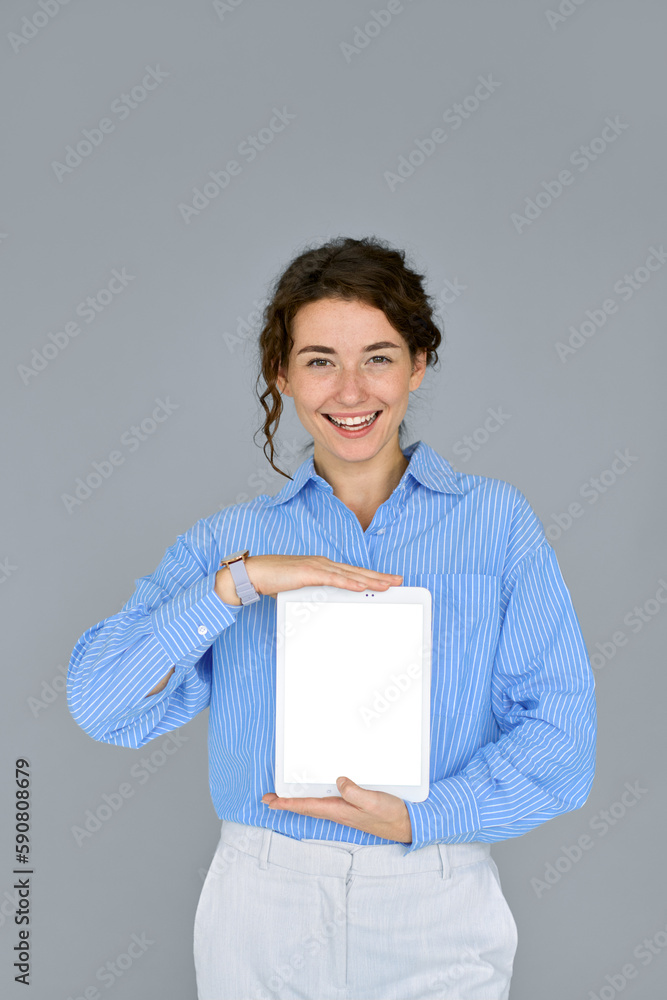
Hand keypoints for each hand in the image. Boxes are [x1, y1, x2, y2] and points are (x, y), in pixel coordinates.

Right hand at [216, 554, 402, 604]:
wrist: (255, 573)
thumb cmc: (275, 580)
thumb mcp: (300, 588)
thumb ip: (315, 593)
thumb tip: (326, 604)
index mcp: (322, 566)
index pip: (351, 572)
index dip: (371, 576)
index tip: (387, 581)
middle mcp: (323, 563)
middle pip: (357, 571)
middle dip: (378, 576)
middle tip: (398, 581)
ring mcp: (317, 566)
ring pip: (350, 574)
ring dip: (370, 579)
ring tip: (388, 584)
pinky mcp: (309, 572)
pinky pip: (334, 579)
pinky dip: (349, 582)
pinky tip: (362, 586)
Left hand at [261, 776, 412, 843]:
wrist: (406, 825)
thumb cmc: (390, 815)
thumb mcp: (373, 802)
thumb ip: (354, 792)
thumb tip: (338, 780)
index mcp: (339, 811)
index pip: (307, 806)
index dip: (288, 803)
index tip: (270, 801)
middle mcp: (338, 812)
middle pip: (306, 807)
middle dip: (286, 803)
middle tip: (268, 799)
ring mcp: (344, 811)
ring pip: (315, 805)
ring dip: (298, 800)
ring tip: (284, 796)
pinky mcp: (352, 808)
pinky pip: (326, 802)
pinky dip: (314, 798)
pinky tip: (314, 793)